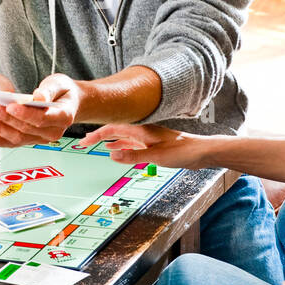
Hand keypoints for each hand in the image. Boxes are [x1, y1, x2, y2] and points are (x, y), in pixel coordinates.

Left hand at [0, 73, 79, 144]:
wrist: (68, 103)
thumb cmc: (63, 92)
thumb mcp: (60, 84)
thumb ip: (49, 90)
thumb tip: (38, 97)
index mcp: (63, 117)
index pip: (42, 118)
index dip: (25, 114)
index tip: (10, 106)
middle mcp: (54, 132)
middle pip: (27, 130)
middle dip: (7, 120)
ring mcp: (42, 139)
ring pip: (19, 139)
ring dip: (0, 130)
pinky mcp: (32, 140)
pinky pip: (14, 143)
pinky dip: (0, 140)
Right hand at [78, 123, 211, 168]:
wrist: (200, 152)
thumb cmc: (182, 151)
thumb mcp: (155, 156)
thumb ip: (133, 155)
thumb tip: (111, 155)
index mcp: (141, 130)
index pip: (112, 129)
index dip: (96, 134)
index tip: (84, 141)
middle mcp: (142, 131)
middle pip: (115, 130)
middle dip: (98, 136)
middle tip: (84, 143)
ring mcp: (147, 137)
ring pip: (122, 136)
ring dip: (108, 140)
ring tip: (95, 145)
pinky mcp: (152, 144)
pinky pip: (130, 143)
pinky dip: (120, 146)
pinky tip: (116, 151)